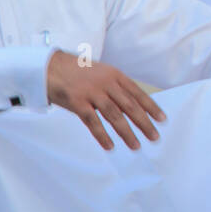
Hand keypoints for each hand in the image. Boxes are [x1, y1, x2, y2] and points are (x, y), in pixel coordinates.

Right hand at [46, 49, 165, 150]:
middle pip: (130, 106)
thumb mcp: (100, 72)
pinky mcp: (77, 102)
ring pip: (114, 115)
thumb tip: (131, 105)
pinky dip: (102, 135)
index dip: (151, 107)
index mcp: (115, 75)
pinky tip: (110, 146)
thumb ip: (115, 86)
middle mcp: (106, 83)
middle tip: (154, 137)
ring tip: (136, 145)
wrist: (48, 65)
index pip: (138, 93)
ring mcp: (92, 92)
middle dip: (144, 123)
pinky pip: (93, 122)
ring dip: (127, 132)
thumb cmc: (76, 71)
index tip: (162, 120)